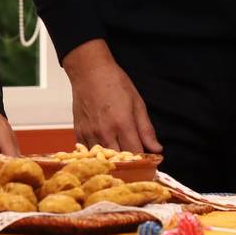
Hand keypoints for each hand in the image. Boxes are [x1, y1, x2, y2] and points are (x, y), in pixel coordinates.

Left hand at [0, 112, 20, 173]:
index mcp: (4, 138)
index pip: (11, 161)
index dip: (6, 175)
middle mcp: (11, 140)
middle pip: (16, 163)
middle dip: (8, 176)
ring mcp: (11, 140)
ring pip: (14, 161)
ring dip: (6, 171)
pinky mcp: (8, 142)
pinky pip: (10, 156)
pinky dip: (4, 165)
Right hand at [61, 41, 161, 155]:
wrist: (89, 71)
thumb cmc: (115, 83)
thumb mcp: (137, 103)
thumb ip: (146, 129)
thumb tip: (157, 149)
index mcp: (122, 123)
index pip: (135, 153)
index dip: (143, 160)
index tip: (148, 161)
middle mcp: (105, 131)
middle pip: (119, 160)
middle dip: (129, 163)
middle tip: (135, 161)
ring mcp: (90, 133)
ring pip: (103, 159)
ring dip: (113, 160)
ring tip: (120, 158)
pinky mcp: (79, 132)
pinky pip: (88, 153)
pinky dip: (97, 154)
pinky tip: (104, 150)